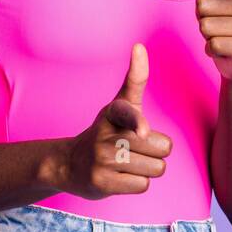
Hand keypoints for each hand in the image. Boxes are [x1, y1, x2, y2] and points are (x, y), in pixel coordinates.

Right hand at [54, 43, 172, 198]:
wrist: (69, 164)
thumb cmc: (106, 132)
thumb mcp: (120, 105)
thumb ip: (135, 78)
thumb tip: (138, 45)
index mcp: (113, 112)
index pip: (129, 114)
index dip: (139, 125)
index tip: (143, 133)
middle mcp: (105, 135)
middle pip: (162, 148)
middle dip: (155, 151)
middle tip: (134, 149)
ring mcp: (102, 160)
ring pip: (156, 168)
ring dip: (147, 169)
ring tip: (127, 163)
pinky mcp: (102, 182)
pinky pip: (143, 185)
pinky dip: (137, 183)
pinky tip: (120, 177)